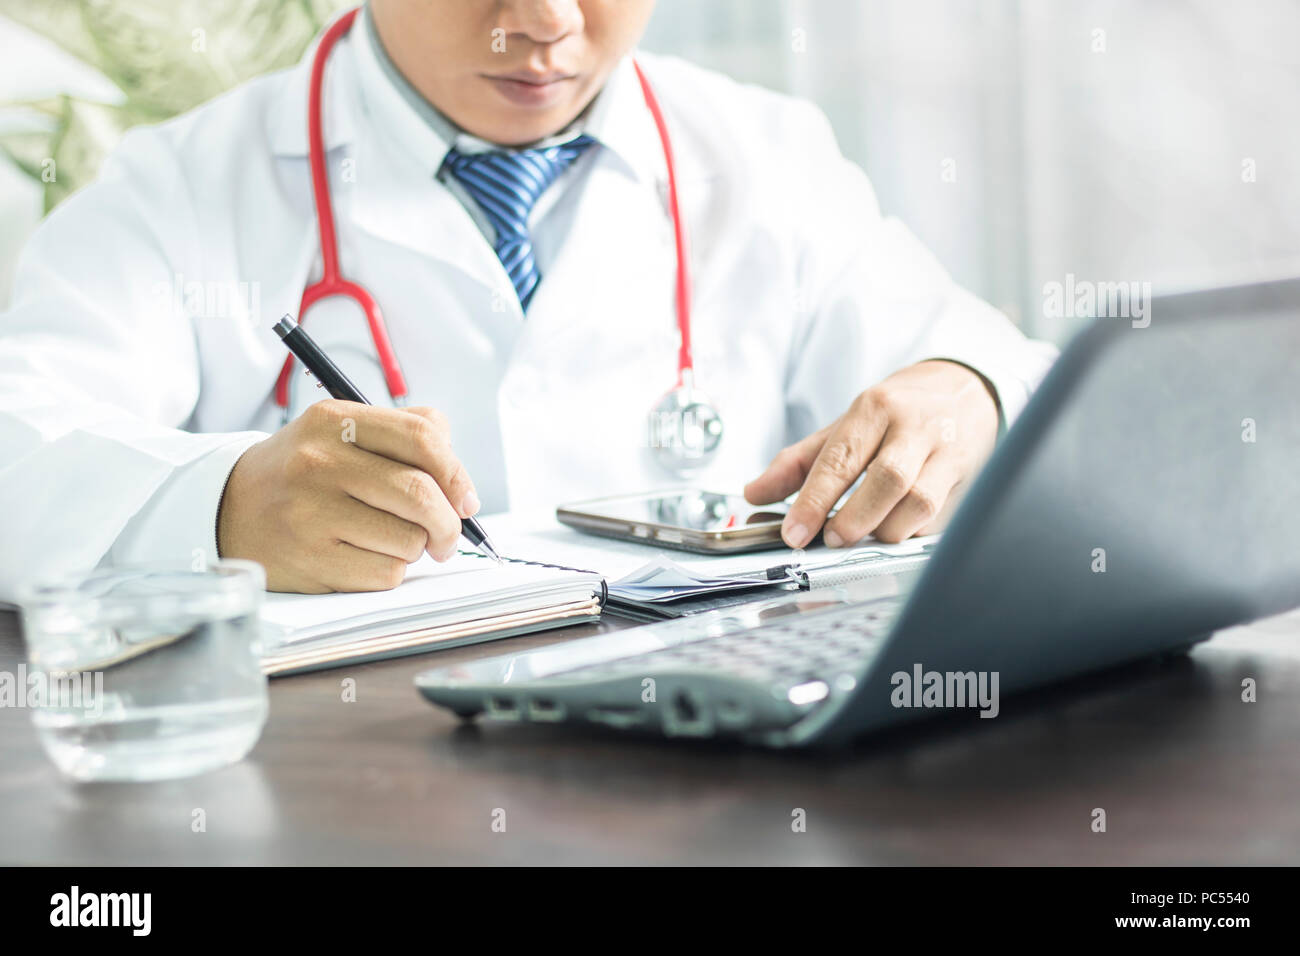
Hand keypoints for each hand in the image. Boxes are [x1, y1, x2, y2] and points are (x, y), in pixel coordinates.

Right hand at [217, 400, 478, 592]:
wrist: (228, 506)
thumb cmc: (305, 471)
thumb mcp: (341, 430)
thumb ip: (405, 434)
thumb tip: (460, 481)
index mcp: (335, 421)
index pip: (422, 439)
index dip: (457, 473)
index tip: (466, 499)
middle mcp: (319, 463)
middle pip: (420, 494)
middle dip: (449, 523)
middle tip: (447, 536)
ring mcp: (311, 513)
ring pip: (407, 539)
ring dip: (416, 548)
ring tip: (393, 541)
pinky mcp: (309, 559)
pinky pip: (384, 573)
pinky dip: (390, 570)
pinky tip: (366, 557)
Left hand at [745, 360, 998, 547]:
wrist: (965, 390)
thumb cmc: (896, 413)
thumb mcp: (843, 427)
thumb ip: (797, 462)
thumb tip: (754, 492)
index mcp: (875, 408)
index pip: (841, 458)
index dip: (814, 500)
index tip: (794, 533)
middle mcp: (914, 425)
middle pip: (886, 479)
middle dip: (854, 518)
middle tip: (832, 539)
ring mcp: (947, 451)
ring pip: (919, 502)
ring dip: (885, 529)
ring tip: (865, 536)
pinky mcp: (970, 478)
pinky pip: (941, 516)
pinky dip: (912, 532)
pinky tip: (895, 530)